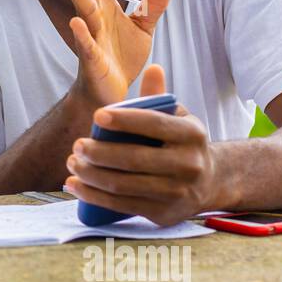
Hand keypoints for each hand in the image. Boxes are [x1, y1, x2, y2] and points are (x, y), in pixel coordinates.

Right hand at [57, 0, 173, 106]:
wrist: (112, 91)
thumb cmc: (122, 57)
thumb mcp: (143, 26)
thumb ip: (152, 1)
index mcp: (106, 8)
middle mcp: (96, 19)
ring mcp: (92, 38)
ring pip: (84, 11)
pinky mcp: (93, 60)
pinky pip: (87, 45)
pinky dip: (82, 33)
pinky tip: (77, 21)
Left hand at [62, 65, 217, 225]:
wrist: (209, 181)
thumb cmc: (181, 143)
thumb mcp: (177, 119)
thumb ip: (159, 97)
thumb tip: (152, 68)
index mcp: (192, 134)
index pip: (154, 125)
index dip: (124, 120)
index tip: (97, 116)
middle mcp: (189, 165)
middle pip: (134, 159)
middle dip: (99, 152)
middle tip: (77, 145)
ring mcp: (177, 192)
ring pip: (123, 184)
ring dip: (90, 175)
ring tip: (72, 163)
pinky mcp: (163, 214)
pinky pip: (121, 205)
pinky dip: (93, 195)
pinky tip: (75, 186)